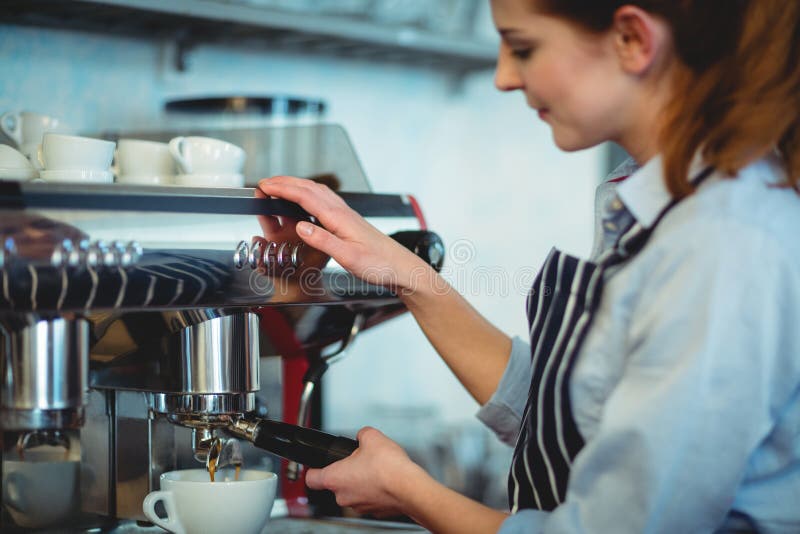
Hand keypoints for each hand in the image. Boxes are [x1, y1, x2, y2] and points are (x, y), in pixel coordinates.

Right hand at [257, 176, 430, 289]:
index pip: (305, 196)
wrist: (401, 267)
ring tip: (279, 188)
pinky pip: (324, 200)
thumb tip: (301, 227)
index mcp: (339, 218)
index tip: (264, 186)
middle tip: (264, 184)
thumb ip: (324, 241)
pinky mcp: (349, 220)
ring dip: (296, 186)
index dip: (282, 189)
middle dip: (285, 182)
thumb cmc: (379, 265)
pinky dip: (308, 195)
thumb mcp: (349, 258)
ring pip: (317, 191)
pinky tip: (306, 201)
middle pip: (309, 188)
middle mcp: (342, 211)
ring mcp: (346, 214)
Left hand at [305, 427, 424, 517]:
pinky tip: (385, 479)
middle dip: (347, 471)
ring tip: (376, 468)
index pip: (311, 478)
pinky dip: (375, 489)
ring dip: (361, 481)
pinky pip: (370, 498)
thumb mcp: (372, 436)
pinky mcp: (375, 511)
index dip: (314, 469)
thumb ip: (361, 434)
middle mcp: (343, 497)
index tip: (317, 466)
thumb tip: (363, 436)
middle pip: (336, 483)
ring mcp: (359, 506)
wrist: (410, 487)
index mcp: (335, 479)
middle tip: (360, 460)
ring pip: (354, 491)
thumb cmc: (389, 468)